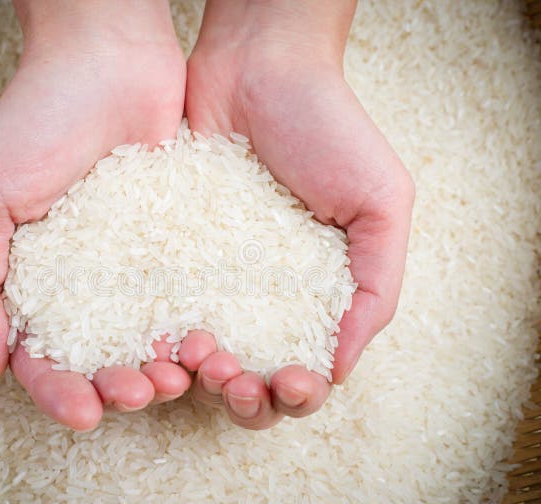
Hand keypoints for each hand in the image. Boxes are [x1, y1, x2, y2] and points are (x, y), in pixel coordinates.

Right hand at [0, 0, 189, 430]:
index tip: (82, 414)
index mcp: (31, 280)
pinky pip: (187, 295)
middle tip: (139, 394)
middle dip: (116, 388)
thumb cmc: (34, 121)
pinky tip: (207, 341)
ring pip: (147, 338)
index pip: (40, 358)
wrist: (109, 58)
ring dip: (160, 369)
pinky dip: (194, 326)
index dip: (57, 392)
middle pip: (98, 360)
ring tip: (178, 376)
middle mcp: (83, 282)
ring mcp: (134, 265)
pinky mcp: (179, 243)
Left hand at [182, 0, 414, 428]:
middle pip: (252, 381)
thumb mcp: (380, 204)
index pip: (307, 372)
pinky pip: (160, 309)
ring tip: (199, 356)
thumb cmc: (329, 129)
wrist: (256, 67)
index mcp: (317, 297)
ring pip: (201, 358)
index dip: (300, 394)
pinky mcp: (169, 255)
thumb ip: (377, 287)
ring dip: (201, 378)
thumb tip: (342, 367)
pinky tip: (161, 340)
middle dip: (248, 400)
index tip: (293, 381)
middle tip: (236, 379)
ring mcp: (212, 280)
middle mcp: (262, 298)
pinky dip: (160, 338)